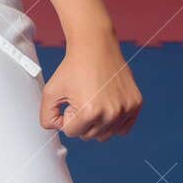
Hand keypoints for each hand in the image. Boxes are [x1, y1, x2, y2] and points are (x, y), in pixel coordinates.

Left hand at [39, 24, 142, 140]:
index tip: (71, 100)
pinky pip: (123, 128)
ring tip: (93, 100)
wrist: (95, 47)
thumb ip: (47, 117)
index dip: (67, 116)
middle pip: (89, 136)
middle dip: (81, 120)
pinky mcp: (135, 104)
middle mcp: (111, 113)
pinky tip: (106, 105)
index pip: (71, 132)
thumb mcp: (50, 92)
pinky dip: (113, 122)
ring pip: (106, 134)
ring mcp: (125, 109)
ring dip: (97, 123)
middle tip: (82, 98)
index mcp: (89, 111)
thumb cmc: (74, 67)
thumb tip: (57, 129)